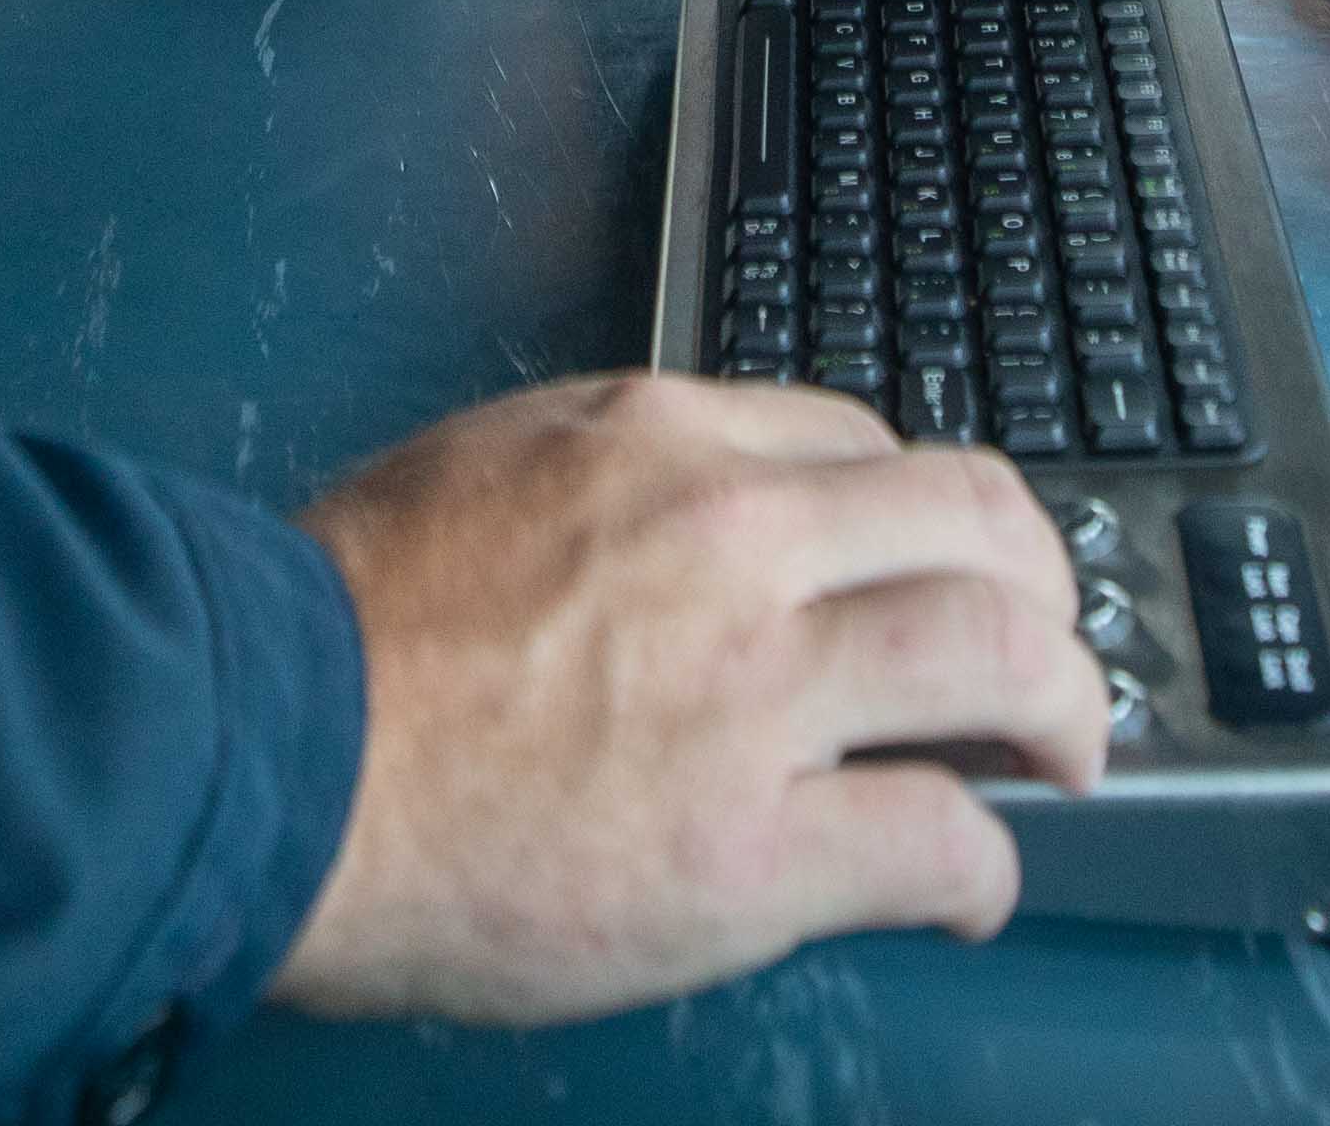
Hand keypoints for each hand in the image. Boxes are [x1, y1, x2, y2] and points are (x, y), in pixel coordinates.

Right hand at [272, 372, 1107, 1027]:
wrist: (265, 758)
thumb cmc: (334, 630)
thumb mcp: (486, 470)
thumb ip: (611, 489)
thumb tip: (684, 537)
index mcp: (661, 438)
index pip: (864, 446)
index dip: (921, 519)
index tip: (930, 572)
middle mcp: (734, 538)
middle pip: (977, 521)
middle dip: (1040, 588)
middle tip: (1044, 654)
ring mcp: (756, 694)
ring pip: (999, 657)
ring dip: (1064, 711)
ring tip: (1063, 761)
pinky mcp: (755, 851)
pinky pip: (941, 840)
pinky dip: (985, 869)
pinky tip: (972, 891)